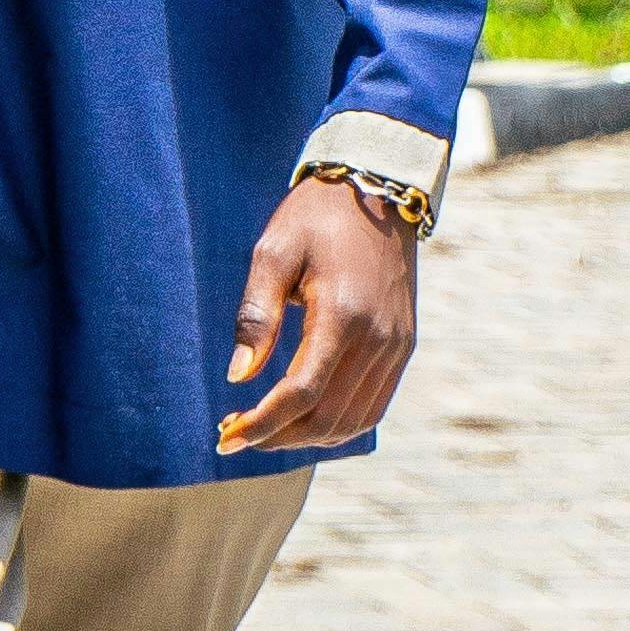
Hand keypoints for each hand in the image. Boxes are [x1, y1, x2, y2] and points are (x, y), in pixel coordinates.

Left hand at [216, 171, 418, 460]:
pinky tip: (305, 418)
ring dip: (306, 438)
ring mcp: (397, 346)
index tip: (225, 438)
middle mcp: (379, 338)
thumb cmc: (315, 218)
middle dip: (278, 437)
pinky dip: (338, 425)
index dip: (261, 424)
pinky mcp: (404, 346)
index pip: (301, 392)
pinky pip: (374, 407)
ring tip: (266, 429)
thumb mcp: (273, 253)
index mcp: (343, 314)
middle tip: (236, 435)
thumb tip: (237, 377)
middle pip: (326, 418)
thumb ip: (256, 317)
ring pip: (353, 422)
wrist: (378, 192)